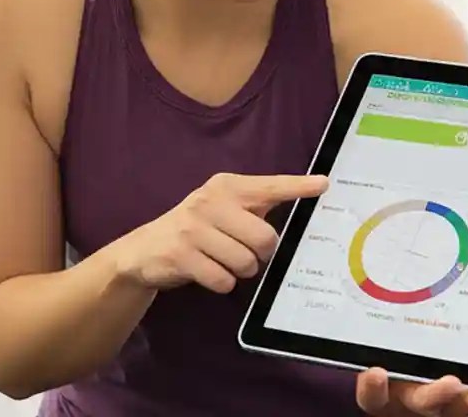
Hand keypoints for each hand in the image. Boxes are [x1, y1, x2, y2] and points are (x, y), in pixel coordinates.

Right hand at [114, 172, 329, 292]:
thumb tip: (300, 202)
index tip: (324, 184)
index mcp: (227, 187)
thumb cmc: (197, 228)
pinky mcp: (181, 256)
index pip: (270, 186)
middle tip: (247, 252)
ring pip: (245, 263)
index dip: (298, 186)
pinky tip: (208, 272)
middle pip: (265, 238)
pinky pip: (223, 280)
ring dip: (241, 271)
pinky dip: (222, 282)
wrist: (144, 249)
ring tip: (223, 261)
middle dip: (261, 254)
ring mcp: (194, 229)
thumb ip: (256, 206)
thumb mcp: (223, 208)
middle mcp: (210, 202)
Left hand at [355, 303, 467, 416]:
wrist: (360, 366)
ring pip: (427, 403)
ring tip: (449, 383)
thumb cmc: (416, 348)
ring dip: (438, 395)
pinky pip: (374, 399)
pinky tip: (377, 372)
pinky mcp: (378, 398)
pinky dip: (375, 388)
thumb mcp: (454, 330)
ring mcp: (410, 397)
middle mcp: (443, 393)